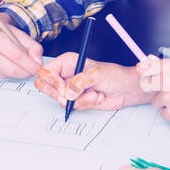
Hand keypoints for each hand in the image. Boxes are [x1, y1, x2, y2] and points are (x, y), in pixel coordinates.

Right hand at [0, 18, 42, 78]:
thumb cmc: (3, 33)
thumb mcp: (20, 34)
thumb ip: (33, 46)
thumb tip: (38, 62)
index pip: (17, 56)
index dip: (30, 64)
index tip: (38, 67)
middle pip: (12, 69)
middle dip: (26, 72)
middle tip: (34, 70)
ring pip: (7, 75)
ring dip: (19, 73)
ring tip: (22, 65)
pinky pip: (2, 77)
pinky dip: (10, 74)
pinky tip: (9, 64)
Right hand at [34, 54, 148, 110]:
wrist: (125, 90)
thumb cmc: (114, 75)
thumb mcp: (97, 74)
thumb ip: (81, 81)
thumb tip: (69, 92)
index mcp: (67, 62)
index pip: (45, 71)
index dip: (51, 81)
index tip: (63, 88)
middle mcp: (66, 75)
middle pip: (44, 86)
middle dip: (57, 94)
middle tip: (69, 97)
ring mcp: (70, 88)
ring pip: (60, 99)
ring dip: (79, 100)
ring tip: (93, 93)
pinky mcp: (76, 100)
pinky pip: (71, 107)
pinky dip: (85, 104)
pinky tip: (96, 97)